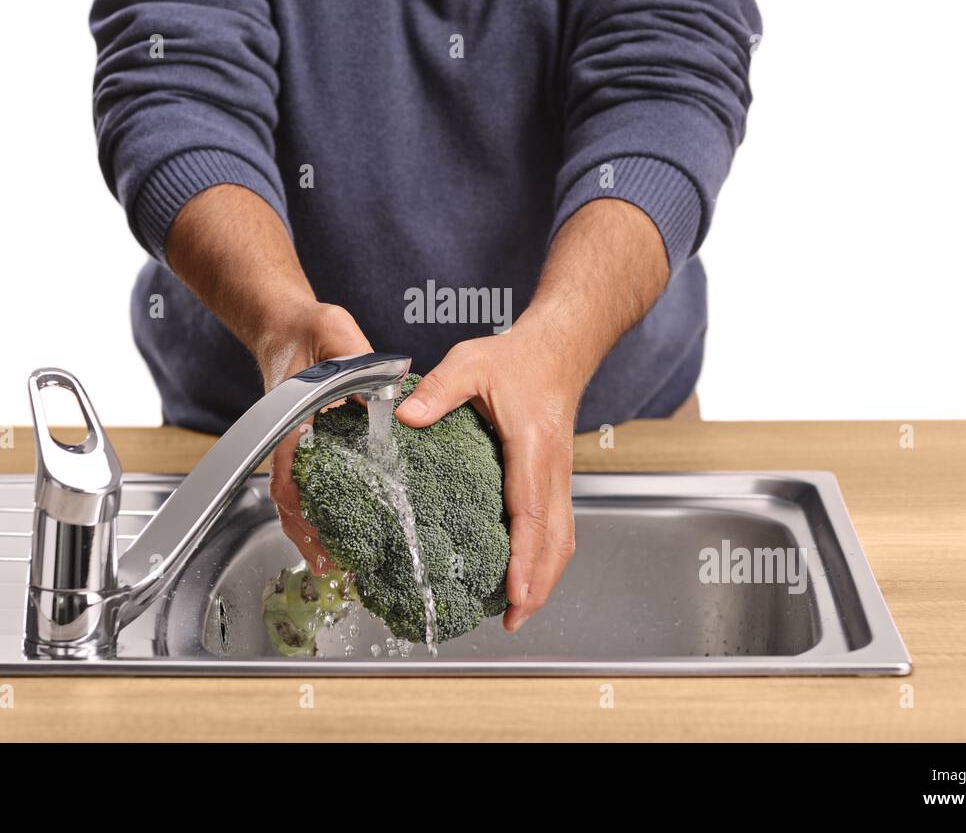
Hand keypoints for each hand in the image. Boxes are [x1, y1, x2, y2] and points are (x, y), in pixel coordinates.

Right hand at [259, 302, 373, 573]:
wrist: (287, 326)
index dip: (297, 497)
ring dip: (311, 531)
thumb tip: (387, 391)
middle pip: (287, 494)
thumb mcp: (336, 335)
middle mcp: (288, 435)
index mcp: (290, 413)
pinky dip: (319, 514)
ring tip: (336, 564)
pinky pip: (309, 486)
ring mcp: (295, 444)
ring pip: (294, 497)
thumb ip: (358, 361)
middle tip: (332, 562)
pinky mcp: (309, 448)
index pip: (287, 462)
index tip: (312, 524)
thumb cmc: (310, 331)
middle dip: (306, 530)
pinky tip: (339, 536)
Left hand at [393, 199, 671, 633]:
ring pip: (562, 537)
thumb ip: (438, 391)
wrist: (560, 347)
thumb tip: (403, 417)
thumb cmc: (518, 358)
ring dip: (545, 576)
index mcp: (533, 445)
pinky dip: (544, 556)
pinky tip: (523, 573)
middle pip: (555, 538)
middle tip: (515, 619)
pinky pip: (556, 525)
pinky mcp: (553, 477)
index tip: (515, 592)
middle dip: (539, 583)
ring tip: (519, 610)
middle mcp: (552, 467)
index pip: (531, 512)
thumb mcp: (471, 363)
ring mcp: (558, 474)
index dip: (524, 557)